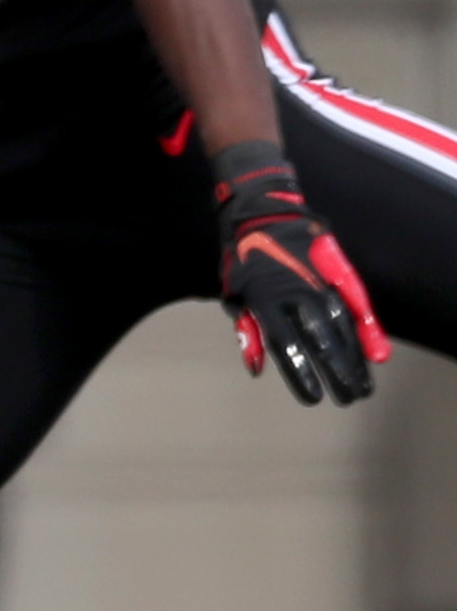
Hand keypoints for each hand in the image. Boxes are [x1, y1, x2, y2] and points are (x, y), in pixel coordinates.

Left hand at [213, 141, 385, 405]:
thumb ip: (248, 333)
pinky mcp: (336, 270)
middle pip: (322, 340)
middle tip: (349, 398)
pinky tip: (375, 350)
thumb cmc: (242, 258)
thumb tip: (256, 369)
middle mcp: (296, 293)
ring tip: (363, 383)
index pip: (287, 346)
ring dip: (354, 357)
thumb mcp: (234, 295)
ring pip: (342, 326)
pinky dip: (366, 328)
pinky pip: (354, 304)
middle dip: (337, 372)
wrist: (262, 212)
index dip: (302, 373)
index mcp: (266, 301)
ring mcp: (319, 281)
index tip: (314, 398)